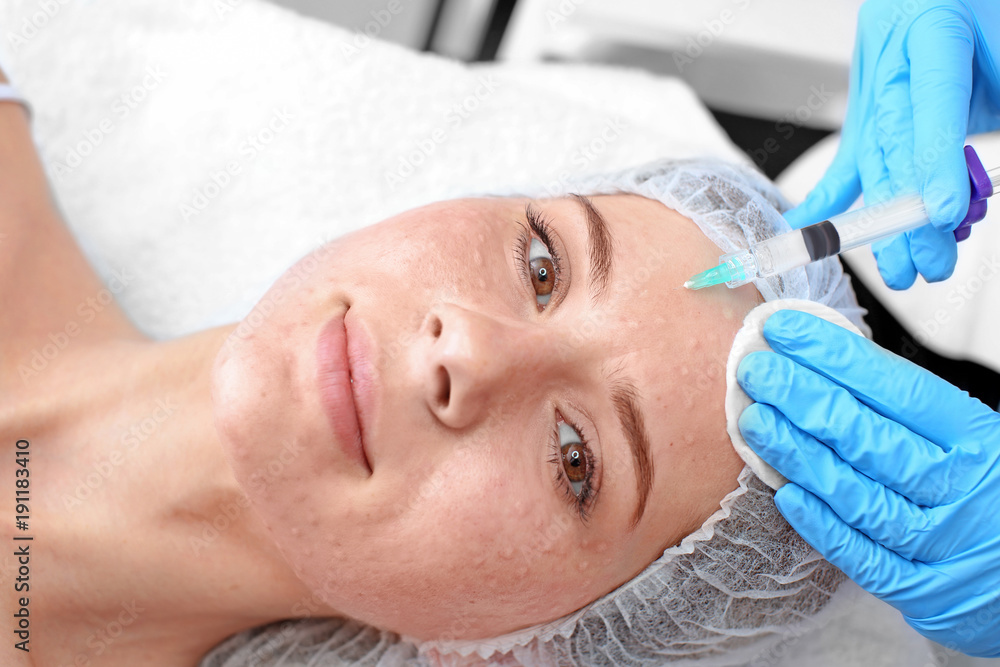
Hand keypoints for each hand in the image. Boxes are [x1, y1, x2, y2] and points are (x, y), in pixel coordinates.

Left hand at [736, 309, 999, 656]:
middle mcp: (957, 486)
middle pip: (868, 437)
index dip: (834, 356)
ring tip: (753, 422)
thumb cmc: (987, 489)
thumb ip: (903, 405)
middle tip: (755, 371)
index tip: (784, 330)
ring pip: (857, 494)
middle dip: (803, 398)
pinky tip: (784, 495)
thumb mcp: (965, 434)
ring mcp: (939, 541)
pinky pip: (864, 557)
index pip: (895, 386)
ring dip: (798, 455)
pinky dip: (822, 526)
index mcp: (974, 435)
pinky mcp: (923, 589)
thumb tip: (822, 358)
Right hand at [784, 0, 999, 289]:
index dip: (934, 159)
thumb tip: (979, 186)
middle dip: (908, 209)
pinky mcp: (872, 93)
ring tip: (905, 265)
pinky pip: (855, 147)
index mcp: (931, 19)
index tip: (944, 212)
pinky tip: (811, 224)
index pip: (930, 97)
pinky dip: (836, 192)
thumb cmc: (992, 10)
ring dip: (886, 217)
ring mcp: (877, 71)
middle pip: (894, 139)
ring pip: (874, 154)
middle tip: (928, 259)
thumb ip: (997, 98)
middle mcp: (894, 46)